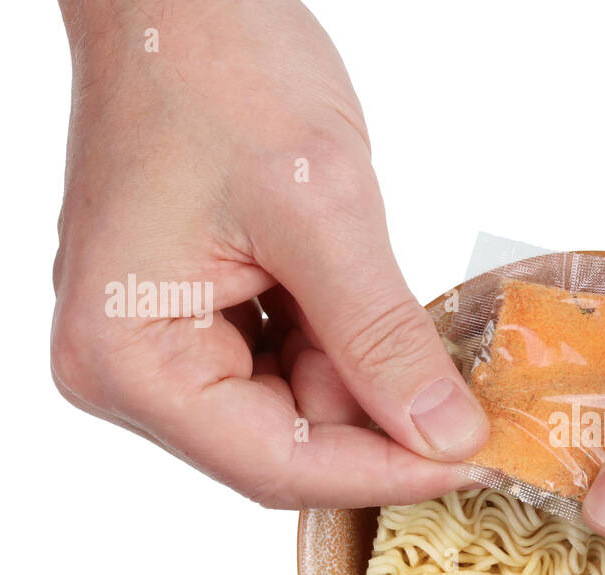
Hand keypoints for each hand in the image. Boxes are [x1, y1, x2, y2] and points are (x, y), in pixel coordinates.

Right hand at [51, 0, 487, 506]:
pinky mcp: (194, 319)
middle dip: (381, 423)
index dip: (387, 473)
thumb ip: (383, 339)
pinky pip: (287, 368)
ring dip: (367, 381)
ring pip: (295, 413)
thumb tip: (448, 438)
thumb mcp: (322, 213)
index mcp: (129, 358)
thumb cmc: (221, 71)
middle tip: (472, 400)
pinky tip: (376, 308)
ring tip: (420, 329)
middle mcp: (127, 371)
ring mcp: (159, 347)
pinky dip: (345, 351)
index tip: (477, 462)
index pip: (275, 466)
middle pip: (284, 450)